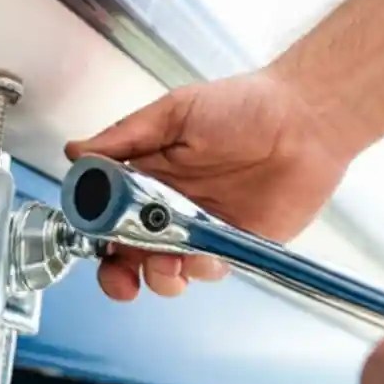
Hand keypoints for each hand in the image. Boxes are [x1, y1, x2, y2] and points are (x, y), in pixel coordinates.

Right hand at [65, 68, 356, 299]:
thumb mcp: (176, 111)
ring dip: (158, 275)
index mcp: (150, 171)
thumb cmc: (246, 105)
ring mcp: (202, 227)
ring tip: (167, 265)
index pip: (108, 209)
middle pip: (129, 250)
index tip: (93, 236)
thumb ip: (127, 136)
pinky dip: (201, 270)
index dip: (95, 229)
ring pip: (165, 267)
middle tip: (121, 278)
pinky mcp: (234, 244)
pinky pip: (208, 269)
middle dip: (118, 272)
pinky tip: (206, 254)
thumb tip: (76, 152)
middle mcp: (171, 204)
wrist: (307, 120)